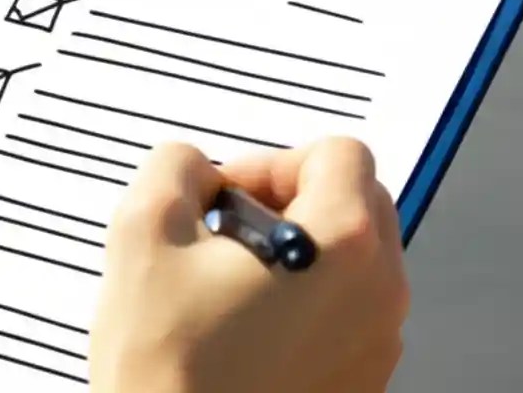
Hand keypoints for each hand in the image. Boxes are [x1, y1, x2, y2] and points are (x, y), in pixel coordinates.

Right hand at [89, 138, 408, 392]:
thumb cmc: (171, 369)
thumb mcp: (144, 231)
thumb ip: (175, 168)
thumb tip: (194, 168)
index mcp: (342, 243)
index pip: (339, 153)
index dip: (275, 161)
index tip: (232, 194)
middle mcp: (378, 293)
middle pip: (358, 202)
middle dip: (292, 201)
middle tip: (229, 232)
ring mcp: (376, 345)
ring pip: (353, 262)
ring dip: (298, 254)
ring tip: (227, 287)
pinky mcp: (360, 384)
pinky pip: (346, 316)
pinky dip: (304, 306)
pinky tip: (242, 330)